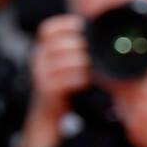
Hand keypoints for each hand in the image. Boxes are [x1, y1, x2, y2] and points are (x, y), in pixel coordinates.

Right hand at [15, 14, 90, 146]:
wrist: (47, 121)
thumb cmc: (64, 92)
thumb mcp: (67, 69)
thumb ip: (79, 54)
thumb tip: (109, 40)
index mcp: (43, 50)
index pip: (47, 29)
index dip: (66, 24)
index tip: (84, 26)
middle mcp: (37, 59)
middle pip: (57, 42)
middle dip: (80, 44)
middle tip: (97, 49)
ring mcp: (39, 75)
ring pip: (61, 59)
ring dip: (82, 61)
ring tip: (96, 65)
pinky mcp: (45, 91)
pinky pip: (62, 79)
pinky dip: (79, 78)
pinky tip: (88, 81)